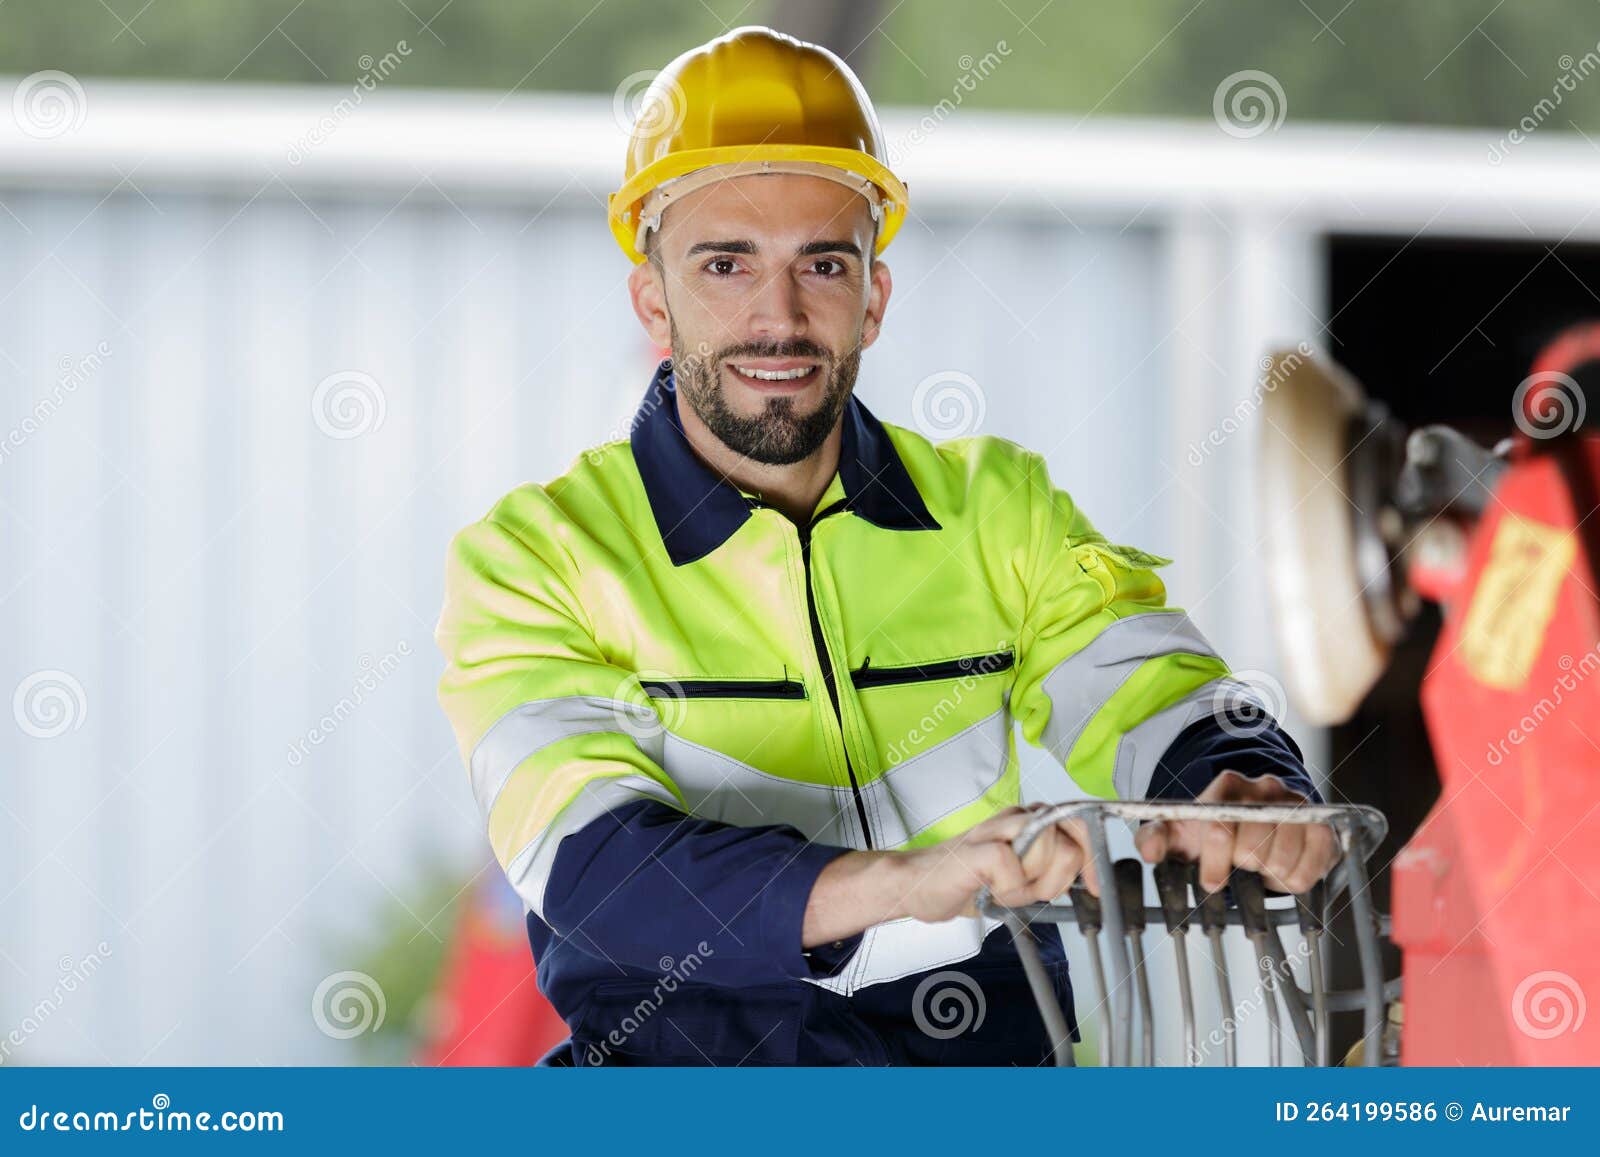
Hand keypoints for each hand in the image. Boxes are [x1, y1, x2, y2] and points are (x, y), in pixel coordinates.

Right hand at [892, 805, 1097, 922]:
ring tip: (1002, 890)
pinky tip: (989, 890)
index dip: (1093, 859)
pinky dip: (1008, 890)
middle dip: (1057, 881)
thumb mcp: (1022, 879)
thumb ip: (1052, 871)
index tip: (1094, 889)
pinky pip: (1014, 868)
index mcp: (1030, 821)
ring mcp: (997, 829)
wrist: (916, 884)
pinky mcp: (979, 848)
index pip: (1081, 826)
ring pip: (1049, 850)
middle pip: (1070, 844)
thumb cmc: (967, 881)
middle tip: (1027, 892)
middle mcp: (1017, 817)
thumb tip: (1090, 879)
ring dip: (1031, 887)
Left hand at [1134, 770, 1335, 894]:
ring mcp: (1298, 804)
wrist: (1255, 820)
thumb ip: (1154, 839)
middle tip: (1240, 865)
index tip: (1211, 881)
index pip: (1219, 831)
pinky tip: (1282, 869)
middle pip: (1253, 851)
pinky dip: (1294, 881)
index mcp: (1226, 786)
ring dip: (1267, 875)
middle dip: (1242, 867)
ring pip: (1282, 862)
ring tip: (1260, 865)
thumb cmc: (1211, 830)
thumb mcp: (1178, 833)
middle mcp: (1265, 788)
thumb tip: (1150, 853)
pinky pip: (1310, 871)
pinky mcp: (1323, 825)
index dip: (1214, 866)